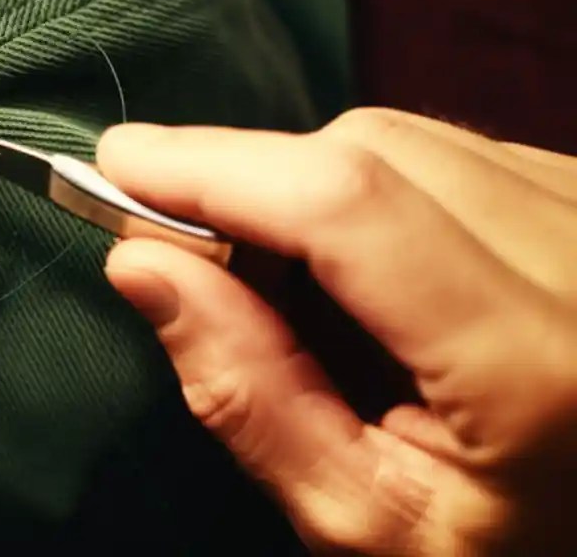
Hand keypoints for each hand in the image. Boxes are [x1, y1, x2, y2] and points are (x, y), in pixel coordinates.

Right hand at [98, 108, 576, 554]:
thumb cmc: (507, 544)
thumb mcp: (365, 517)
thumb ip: (249, 396)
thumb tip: (141, 264)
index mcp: (532, 361)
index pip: (347, 205)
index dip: (216, 168)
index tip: (117, 165)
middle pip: (365, 149)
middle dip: (248, 181)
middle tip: (186, 250)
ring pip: (401, 134)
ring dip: (306, 183)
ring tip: (291, 281)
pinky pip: (446, 145)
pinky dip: (370, 184)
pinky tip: (362, 266)